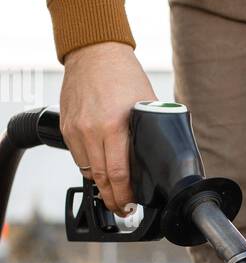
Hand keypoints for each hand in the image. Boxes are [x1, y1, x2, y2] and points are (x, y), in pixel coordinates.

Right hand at [60, 43, 156, 214]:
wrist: (94, 53)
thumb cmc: (124, 74)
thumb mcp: (145, 103)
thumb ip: (150, 130)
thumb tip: (162, 155)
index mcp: (114, 125)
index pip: (118, 173)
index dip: (125, 195)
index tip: (131, 205)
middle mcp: (91, 130)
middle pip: (101, 178)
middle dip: (113, 198)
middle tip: (123, 209)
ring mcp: (76, 129)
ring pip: (87, 170)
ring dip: (101, 184)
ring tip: (113, 192)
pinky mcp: (66, 127)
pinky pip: (77, 157)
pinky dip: (89, 166)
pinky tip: (99, 168)